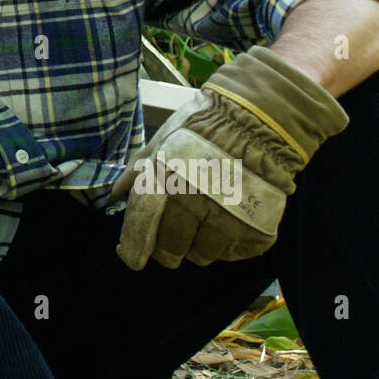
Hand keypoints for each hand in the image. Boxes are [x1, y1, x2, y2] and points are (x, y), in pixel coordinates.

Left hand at [113, 46, 348, 269]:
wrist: (261, 120)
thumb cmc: (206, 126)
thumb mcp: (164, 140)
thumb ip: (139, 171)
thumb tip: (116, 197)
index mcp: (168, 179)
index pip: (142, 225)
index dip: (134, 247)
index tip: (132, 259)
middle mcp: (196, 202)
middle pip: (171, 248)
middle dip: (166, 248)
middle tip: (171, 240)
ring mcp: (229, 218)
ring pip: (202, 255)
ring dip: (198, 246)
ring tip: (204, 223)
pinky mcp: (257, 228)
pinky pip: (233, 254)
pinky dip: (227, 245)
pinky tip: (229, 221)